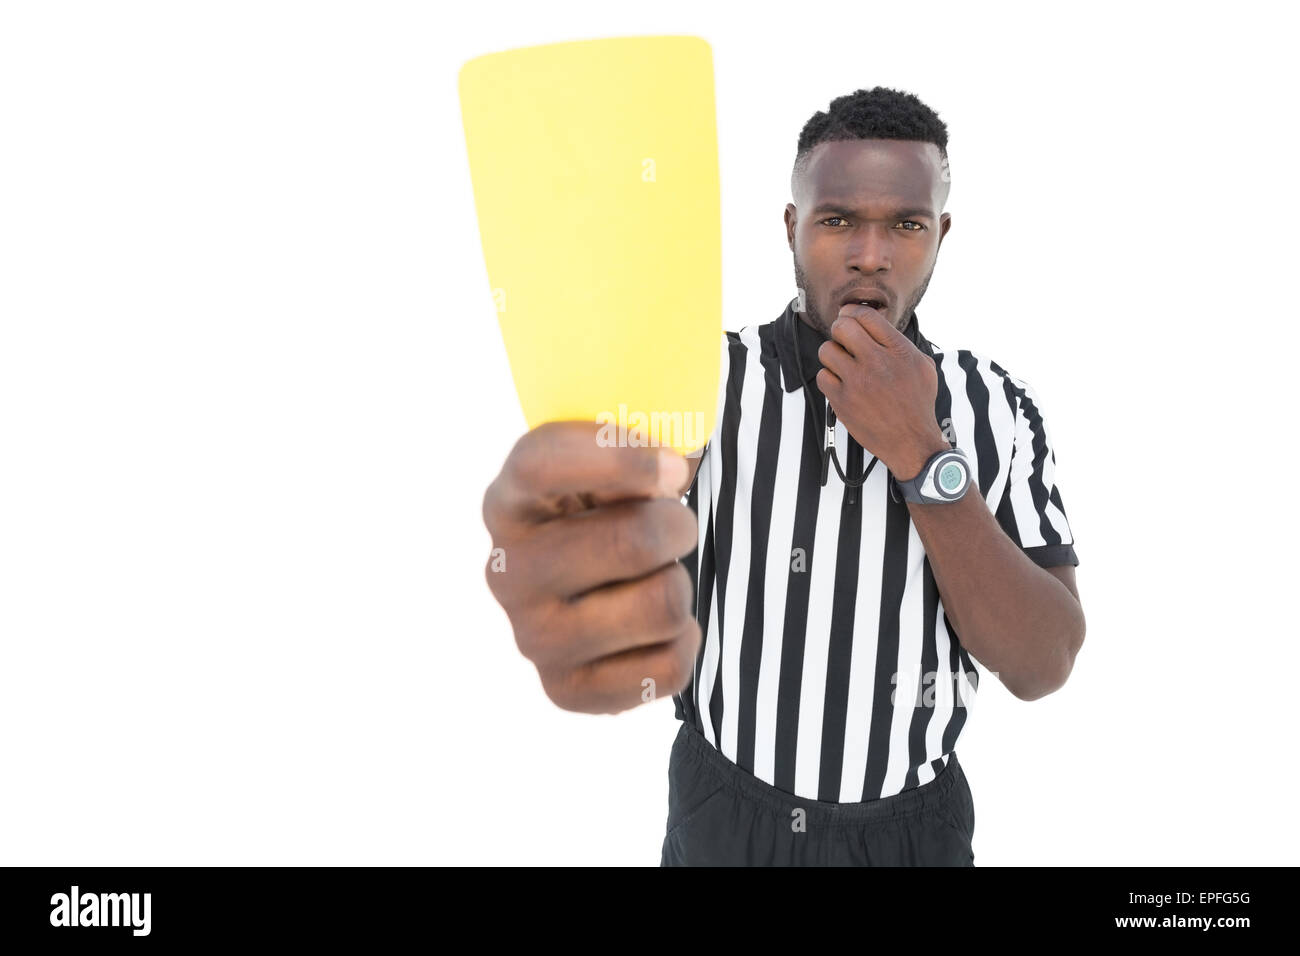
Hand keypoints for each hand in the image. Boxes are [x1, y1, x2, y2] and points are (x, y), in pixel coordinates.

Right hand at [481, 421, 700, 714]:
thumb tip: (674, 469)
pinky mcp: (565, 690)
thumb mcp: (606, 466)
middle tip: (672, 528)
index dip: (622, 458)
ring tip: (655, 579)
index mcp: (508, 501)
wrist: (588, 590)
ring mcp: (532, 637)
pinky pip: (669, 667)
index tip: (675, 467)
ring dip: (680, 586)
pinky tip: (654, 629)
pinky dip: (684, 643)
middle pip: (633, 541)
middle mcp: (507, 572)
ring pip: (662, 605)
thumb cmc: (605, 514)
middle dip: (677, 527)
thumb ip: (634, 448)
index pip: (545, 463)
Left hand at [815, 303, 948, 478]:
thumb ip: (899, 343)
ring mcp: (857, 382)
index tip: (850, 319)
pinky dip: (829, 378)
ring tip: (843, 364)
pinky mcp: (842, 400)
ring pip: (827, 350)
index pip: (865, 315)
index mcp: (898, 350)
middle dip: (840, 330)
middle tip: (844, 340)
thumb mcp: (922, 365)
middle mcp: (876, 362)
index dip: (853, 313)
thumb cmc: (917, 403)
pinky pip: (822, 376)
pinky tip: (841, 384)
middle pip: (842, 327)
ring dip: (833, 355)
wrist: (911, 441)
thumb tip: (875, 325)